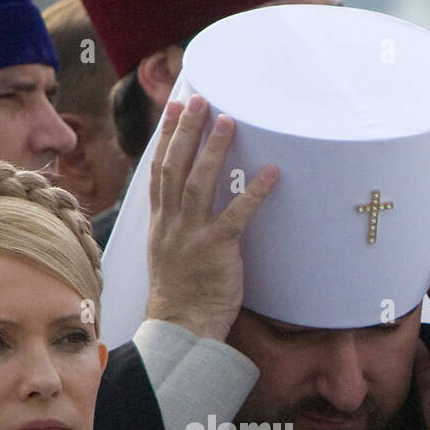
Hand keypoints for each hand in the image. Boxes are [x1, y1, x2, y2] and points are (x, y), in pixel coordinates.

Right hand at [146, 94, 278, 342]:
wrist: (180, 329)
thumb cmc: (180, 297)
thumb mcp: (167, 257)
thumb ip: (176, 229)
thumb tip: (186, 208)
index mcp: (159, 225)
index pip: (158, 171)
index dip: (166, 137)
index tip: (174, 109)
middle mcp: (171, 225)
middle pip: (175, 167)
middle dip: (186, 131)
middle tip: (199, 100)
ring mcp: (191, 236)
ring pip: (199, 183)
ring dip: (214, 149)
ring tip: (228, 120)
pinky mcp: (216, 250)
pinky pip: (237, 215)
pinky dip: (254, 192)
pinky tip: (272, 172)